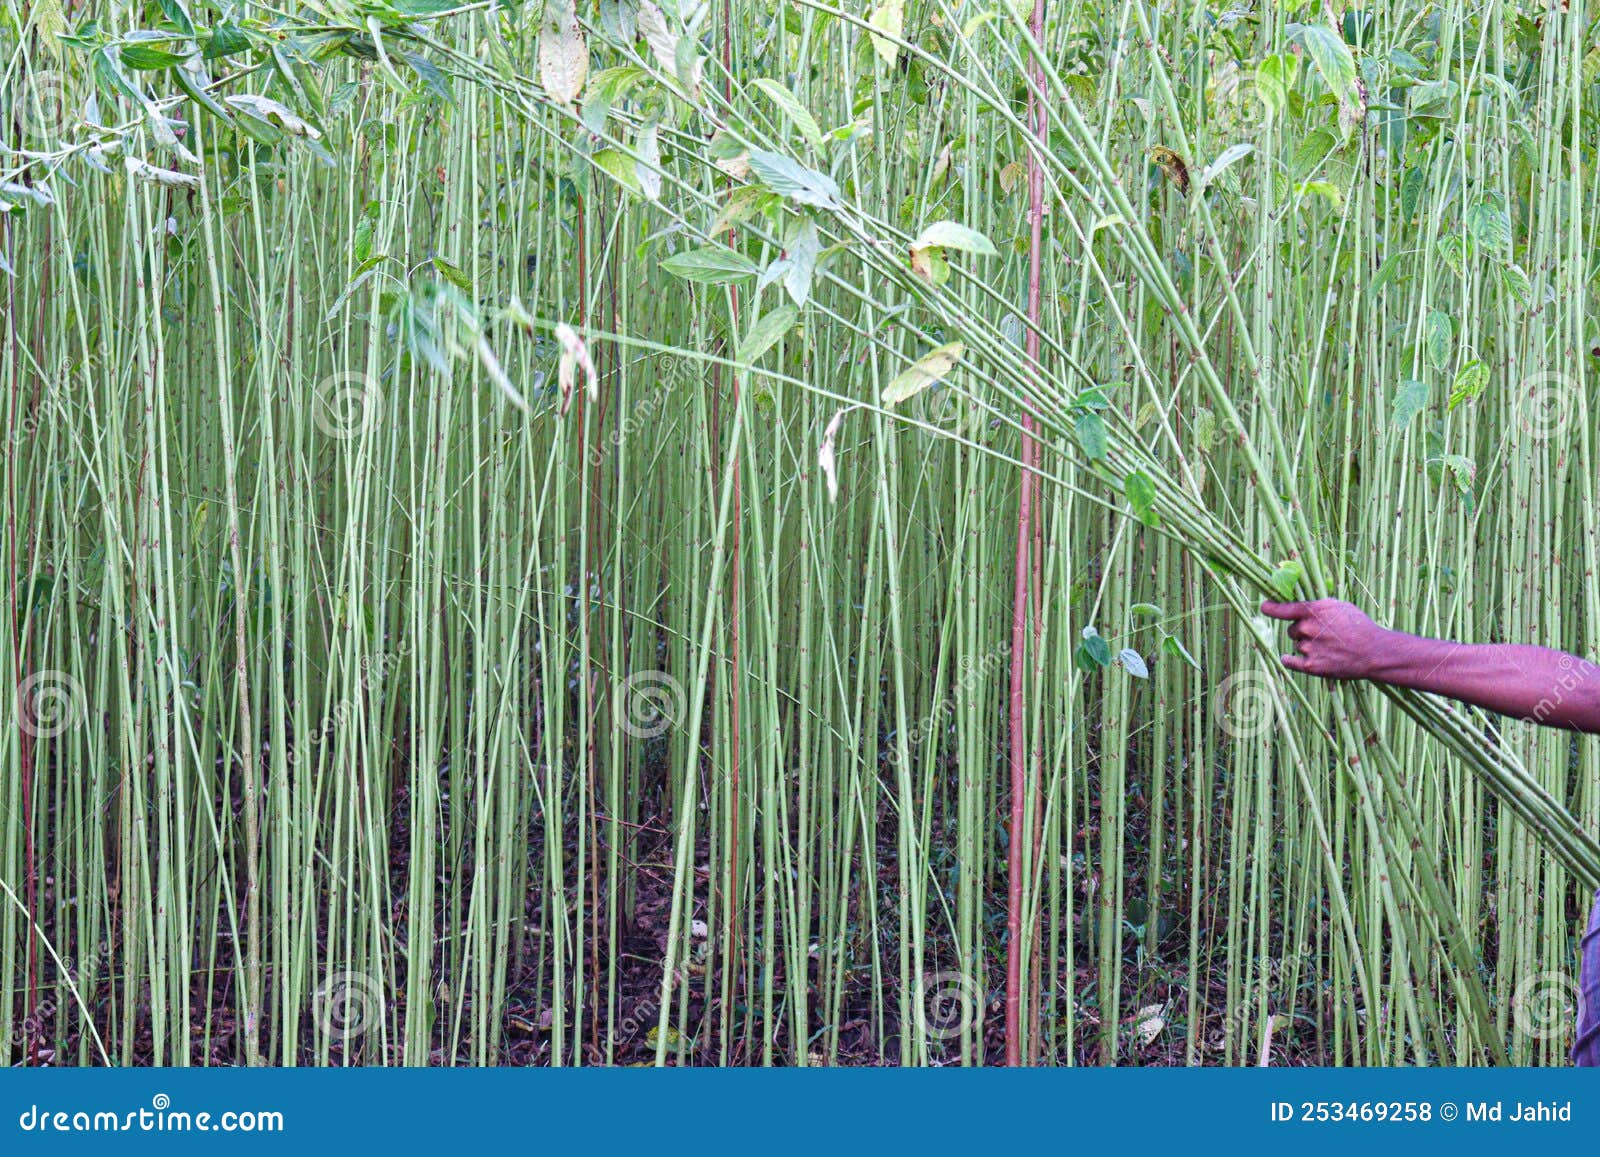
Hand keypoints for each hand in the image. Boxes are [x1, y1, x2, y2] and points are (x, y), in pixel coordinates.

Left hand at [1260, 599, 1389, 680]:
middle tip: (1322, 635)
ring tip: (1327, 647)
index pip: (1284, 609)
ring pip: (1296, 644)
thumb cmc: (1359, 626)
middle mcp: (1308, 628)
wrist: (1374, 652)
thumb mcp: (1340, 606)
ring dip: (1305, 645)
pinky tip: (1290, 658)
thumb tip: (1299, 606)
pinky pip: (1289, 661)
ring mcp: (1308, 648)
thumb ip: (1318, 606)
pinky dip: (1289, 659)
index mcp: (1314, 611)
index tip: (1264, 607)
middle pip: (1292, 629)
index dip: (1271, 608)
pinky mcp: (1310, 666)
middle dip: (1302, 631)